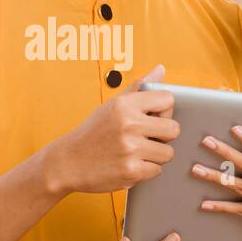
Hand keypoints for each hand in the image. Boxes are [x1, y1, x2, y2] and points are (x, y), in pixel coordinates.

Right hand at [43, 64, 179, 194]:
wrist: (68, 162)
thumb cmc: (92, 133)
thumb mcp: (112, 105)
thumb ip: (139, 87)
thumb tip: (161, 69)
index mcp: (124, 105)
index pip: (168, 99)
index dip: (164, 110)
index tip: (152, 117)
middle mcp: (128, 124)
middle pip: (173, 129)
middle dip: (163, 136)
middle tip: (146, 138)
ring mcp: (130, 149)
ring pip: (168, 153)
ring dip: (155, 156)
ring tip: (136, 152)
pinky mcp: (131, 171)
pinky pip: (157, 170)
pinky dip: (146, 170)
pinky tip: (129, 164)